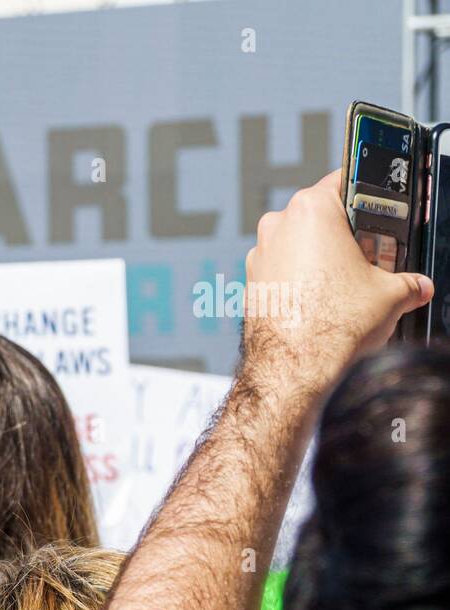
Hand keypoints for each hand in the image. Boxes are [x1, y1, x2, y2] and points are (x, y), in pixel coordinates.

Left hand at [242, 169, 432, 400]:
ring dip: (321, 258)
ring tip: (346, 286)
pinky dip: (300, 279)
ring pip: (298, 244)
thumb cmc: (331, 325)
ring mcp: (259, 254)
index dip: (368, 194)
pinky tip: (320, 301)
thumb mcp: (390, 295)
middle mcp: (277, 225)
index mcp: (311, 210)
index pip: (345, 181)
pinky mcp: (251, 281)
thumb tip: (418, 286)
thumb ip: (408, 282)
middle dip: (347, 234)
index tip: (379, 208)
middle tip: (370, 257)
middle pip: (321, 216)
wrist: (292, 368)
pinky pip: (282, 269)